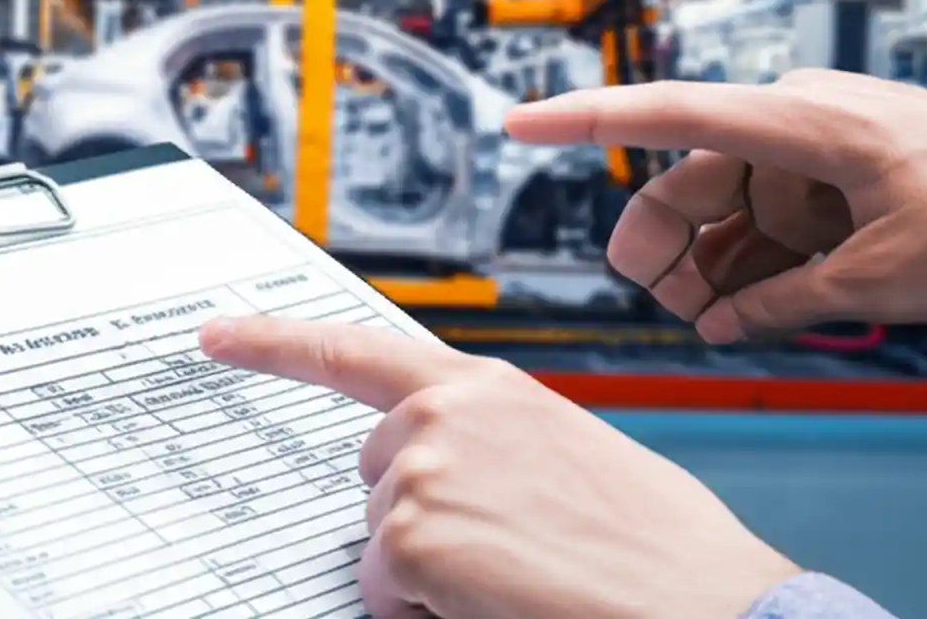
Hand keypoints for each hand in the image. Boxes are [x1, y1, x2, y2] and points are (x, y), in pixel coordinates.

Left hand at [199, 316, 798, 618]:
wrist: (710, 602)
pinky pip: (387, 594)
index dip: (274, 345)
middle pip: (371, 475)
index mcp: (485, 386)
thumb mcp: (566, 455)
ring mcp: (420, 471)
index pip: (354, 354)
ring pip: (381, 541)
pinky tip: (501, 600)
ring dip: (430, 571)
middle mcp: (441, 414)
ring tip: (518, 574)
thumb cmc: (656, 542)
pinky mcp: (410, 535)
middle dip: (416, 516)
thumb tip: (442, 474)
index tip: (216, 335)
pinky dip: (430, 612)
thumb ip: (490, 443)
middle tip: (507, 546)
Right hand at [504, 69, 926, 342]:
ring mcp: (812, 153)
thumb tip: (716, 326)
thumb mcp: (882, 275)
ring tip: (714, 320)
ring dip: (713, 269)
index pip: (668, 115)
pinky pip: (767, 224)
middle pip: (689, 184)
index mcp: (799, 123)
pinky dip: (752, 267)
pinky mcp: (832, 181)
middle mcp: (793, 126)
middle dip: (666, 249)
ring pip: (726, 213)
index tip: (519, 122)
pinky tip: (743, 308)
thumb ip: (783, 303)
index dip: (585, 121)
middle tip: (660, 304)